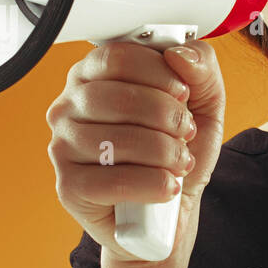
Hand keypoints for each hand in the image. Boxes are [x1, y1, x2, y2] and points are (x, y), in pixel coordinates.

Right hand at [45, 38, 225, 267]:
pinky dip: (153, 184)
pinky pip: (114, 181)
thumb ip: (201, 67)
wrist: (168, 214)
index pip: (118, 57)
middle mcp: (69, 107)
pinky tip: (167, 186)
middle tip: (185, 132)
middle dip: (168, 116)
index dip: (160, 74)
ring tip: (179, 162)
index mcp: (94, 76)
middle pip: (119, 96)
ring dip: (165, 152)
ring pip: (119, 139)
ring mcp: (63, 147)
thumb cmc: (175, 153)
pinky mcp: (69, 187)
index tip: (183, 93)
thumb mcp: (204, 104)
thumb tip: (179, 54)